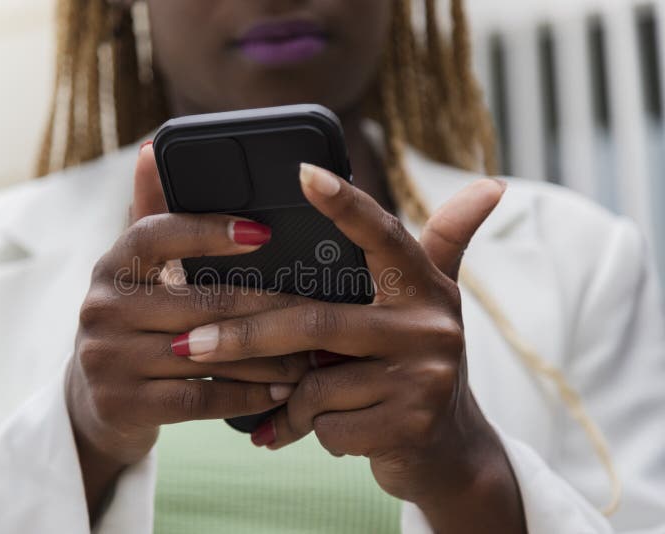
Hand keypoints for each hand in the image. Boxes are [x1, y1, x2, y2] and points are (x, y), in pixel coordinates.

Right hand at [66, 144, 312, 519]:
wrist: (97, 401)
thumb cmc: (135, 324)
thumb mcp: (137, 274)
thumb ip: (153, 216)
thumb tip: (154, 148)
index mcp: (110, 266)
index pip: (155, 235)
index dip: (207, 231)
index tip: (263, 233)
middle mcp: (100, 308)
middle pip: (198, 302)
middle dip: (266, 308)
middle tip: (316, 308)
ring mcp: (107, 359)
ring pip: (206, 354)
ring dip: (268, 357)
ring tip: (312, 354)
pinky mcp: (122, 404)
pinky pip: (201, 400)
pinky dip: (247, 396)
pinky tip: (281, 391)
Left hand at [174, 163, 525, 532]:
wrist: (446, 449)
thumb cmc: (413, 362)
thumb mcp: (428, 302)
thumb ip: (443, 243)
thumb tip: (491, 185)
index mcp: (422, 285)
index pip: (381, 234)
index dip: (344, 204)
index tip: (302, 172)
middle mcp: (430, 325)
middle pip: (315, 321)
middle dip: (245, 335)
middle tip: (188, 341)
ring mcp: (424, 377)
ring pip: (316, 383)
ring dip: (287, 398)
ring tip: (282, 403)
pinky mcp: (409, 425)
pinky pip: (327, 426)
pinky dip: (305, 431)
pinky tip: (316, 430)